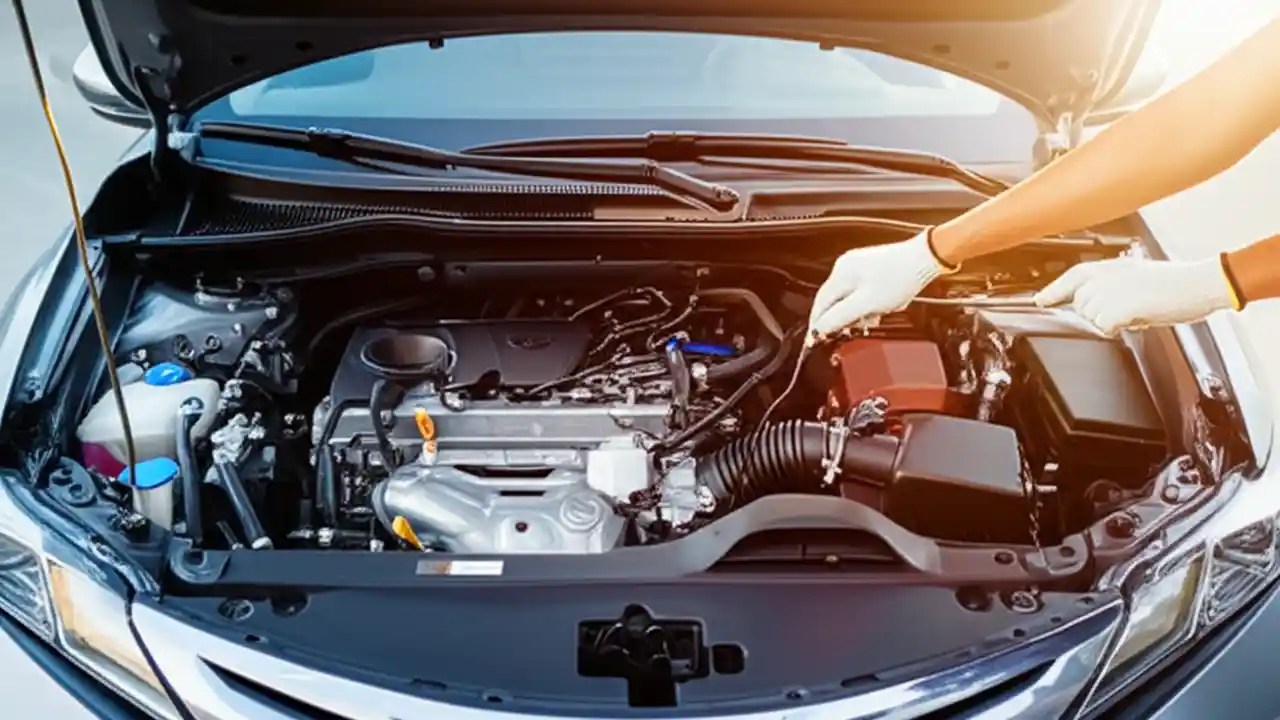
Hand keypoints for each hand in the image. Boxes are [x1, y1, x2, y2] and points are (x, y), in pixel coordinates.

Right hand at [808, 230, 948, 342]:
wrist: (924, 260)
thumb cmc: (900, 277)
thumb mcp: (867, 304)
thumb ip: (840, 317)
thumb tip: (819, 328)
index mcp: (841, 274)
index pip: (820, 304)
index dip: (817, 325)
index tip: (814, 341)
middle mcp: (845, 267)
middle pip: (832, 301)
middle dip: (838, 319)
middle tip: (844, 333)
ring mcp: (858, 265)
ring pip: (846, 297)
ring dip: (854, 313)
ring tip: (868, 321)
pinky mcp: (871, 268)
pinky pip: (859, 291)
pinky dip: (864, 304)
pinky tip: (875, 310)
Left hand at [1033, 257, 1235, 334]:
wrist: (1201, 284)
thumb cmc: (1176, 284)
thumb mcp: (1137, 277)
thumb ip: (1112, 287)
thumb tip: (1095, 306)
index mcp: (1111, 266)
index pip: (1072, 276)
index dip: (1054, 290)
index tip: (1041, 300)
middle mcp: (1106, 275)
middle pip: (1078, 303)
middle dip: (1095, 313)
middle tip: (1124, 310)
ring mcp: (1111, 290)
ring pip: (1090, 316)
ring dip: (1107, 321)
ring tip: (1134, 312)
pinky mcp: (1119, 306)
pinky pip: (1102, 325)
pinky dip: (1115, 328)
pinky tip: (1133, 320)